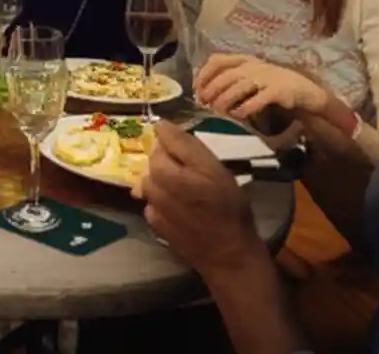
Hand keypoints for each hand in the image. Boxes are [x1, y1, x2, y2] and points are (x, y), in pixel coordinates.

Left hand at [139, 121, 262, 276]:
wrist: (228, 253)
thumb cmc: (230, 208)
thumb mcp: (218, 172)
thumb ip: (187, 147)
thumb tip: (160, 126)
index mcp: (183, 172)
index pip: (162, 141)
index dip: (168, 138)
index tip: (179, 142)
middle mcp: (164, 187)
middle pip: (152, 161)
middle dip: (163, 159)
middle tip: (184, 167)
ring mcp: (156, 207)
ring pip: (148, 181)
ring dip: (159, 179)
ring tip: (180, 186)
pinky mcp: (154, 223)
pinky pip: (149, 201)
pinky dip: (158, 198)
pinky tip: (175, 204)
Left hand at [195, 53, 328, 118]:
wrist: (305, 90)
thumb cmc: (272, 85)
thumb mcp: (250, 78)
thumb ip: (231, 81)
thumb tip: (204, 94)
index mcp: (245, 60)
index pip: (218, 60)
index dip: (204, 73)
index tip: (196, 88)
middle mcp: (254, 65)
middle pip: (227, 75)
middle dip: (212, 89)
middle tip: (205, 103)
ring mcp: (267, 77)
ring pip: (240, 85)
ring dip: (225, 98)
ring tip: (217, 110)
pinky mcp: (279, 90)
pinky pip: (259, 98)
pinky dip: (246, 106)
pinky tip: (238, 114)